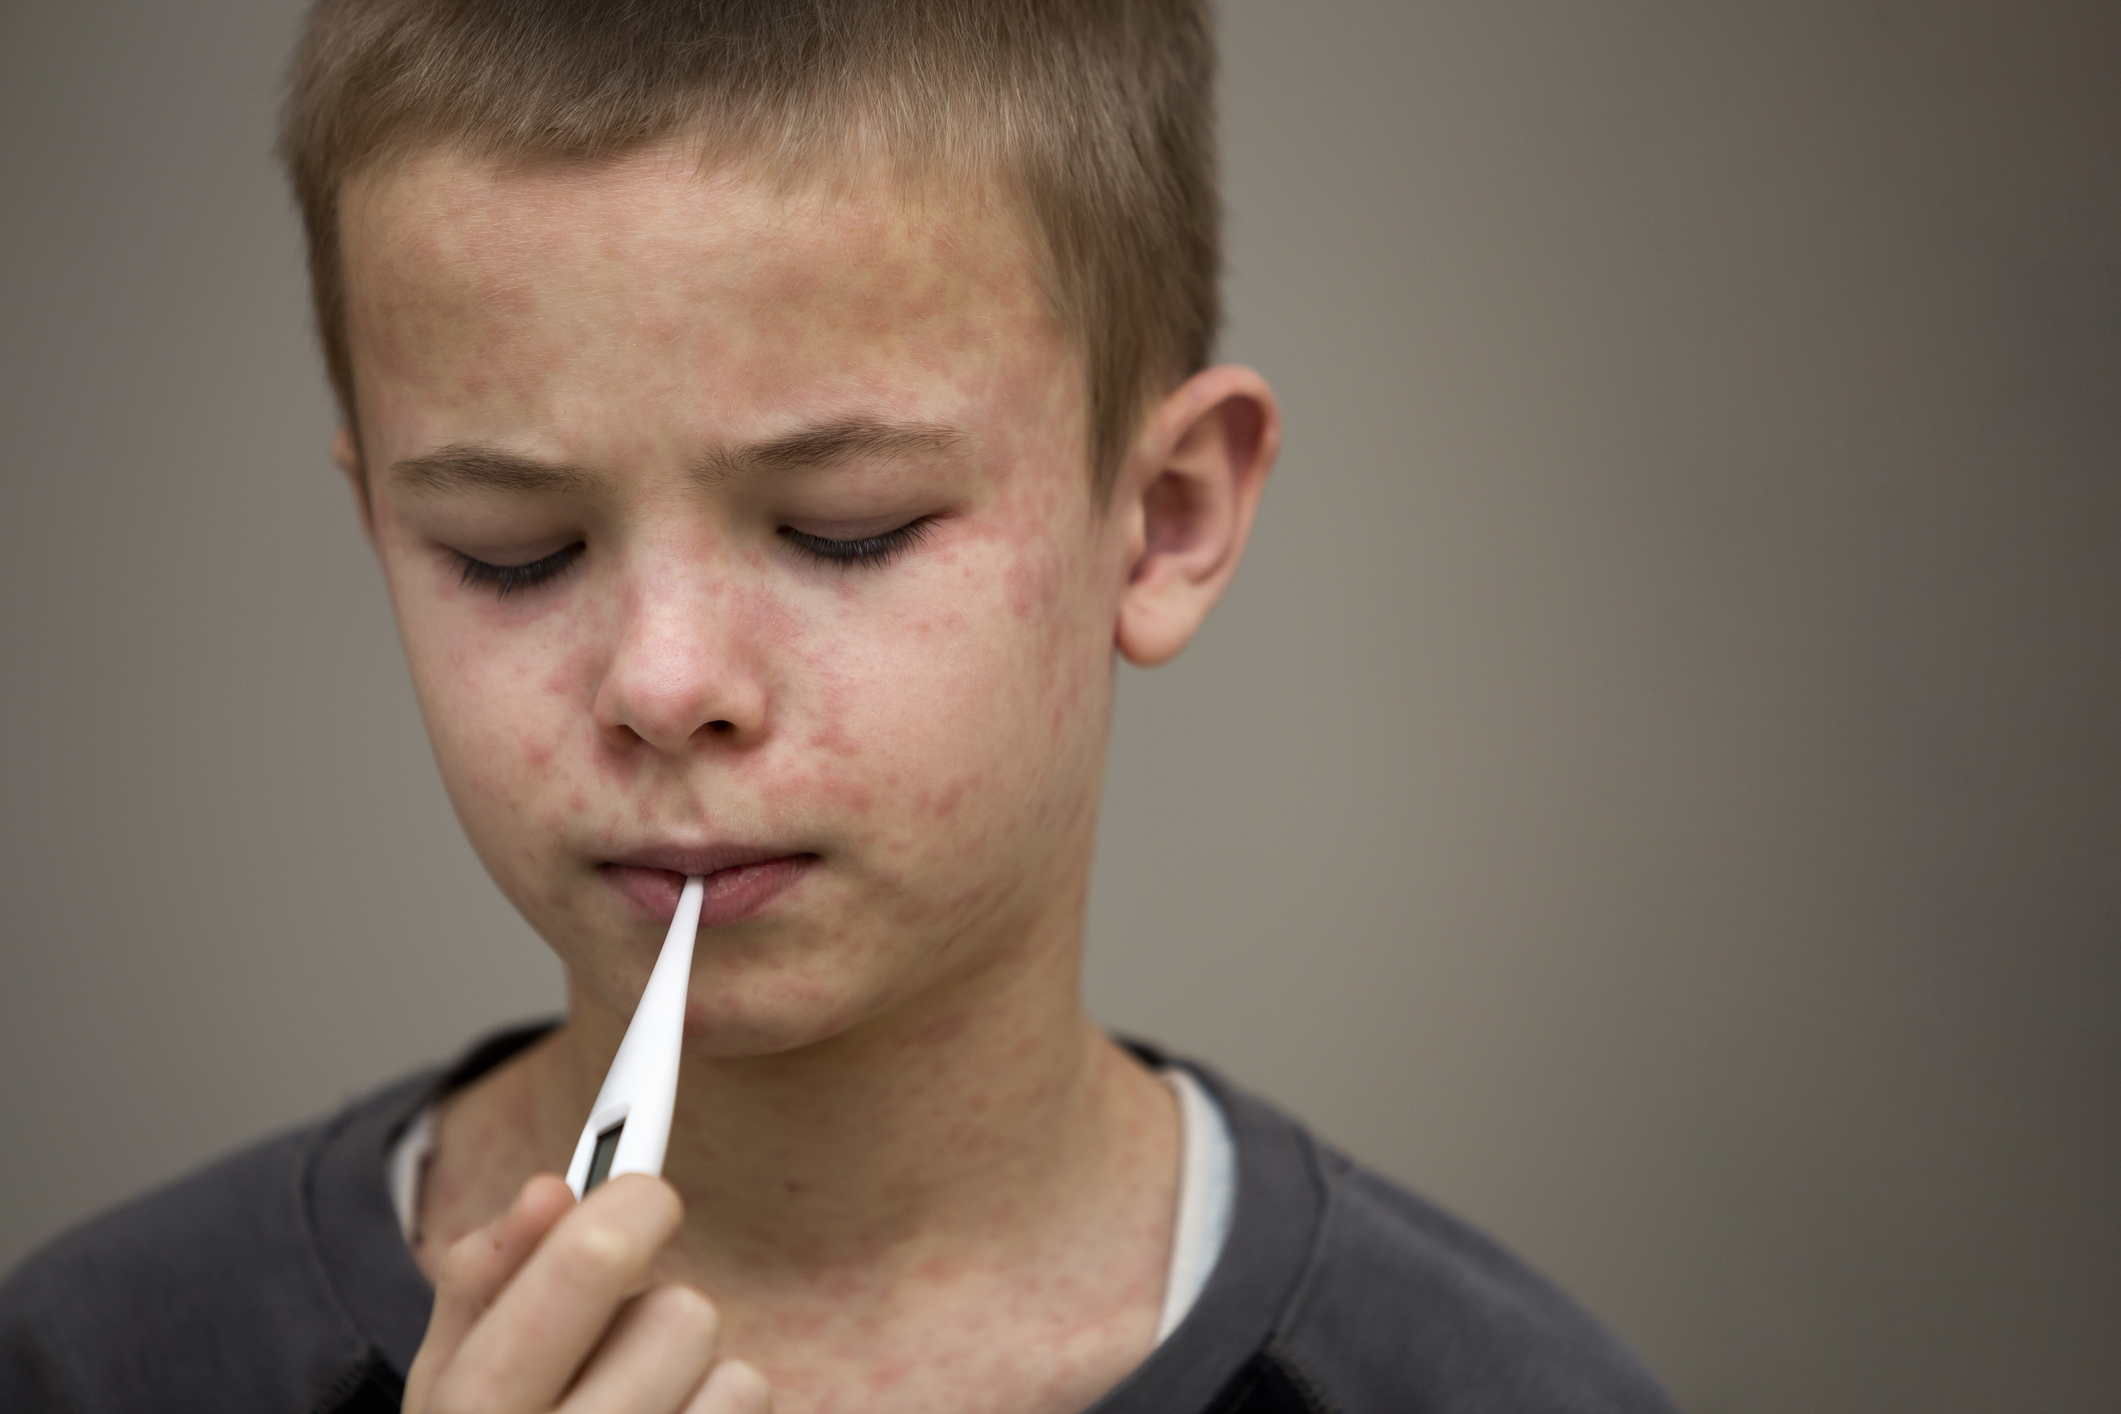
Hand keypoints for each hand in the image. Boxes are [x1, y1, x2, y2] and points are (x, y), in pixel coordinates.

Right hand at [405, 1173, 770, 1413]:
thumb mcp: (444, 1387)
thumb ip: (483, 1283)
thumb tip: (548, 1190)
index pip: (586, 1265)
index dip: (628, 1204)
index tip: (646, 1192)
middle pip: (682, 1314)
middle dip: (656, 1312)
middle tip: (632, 1326)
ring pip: (736, 1376)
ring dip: (694, 1381)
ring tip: (635, 1413)